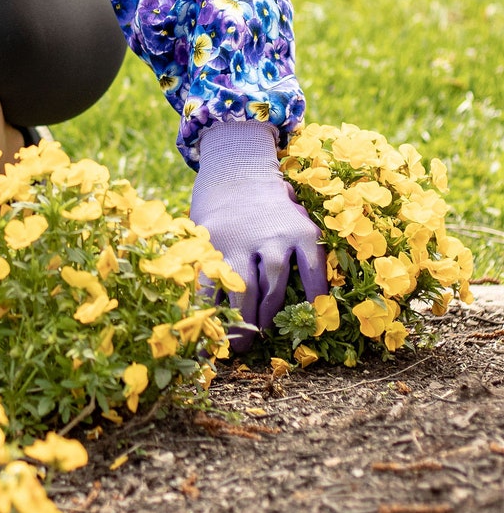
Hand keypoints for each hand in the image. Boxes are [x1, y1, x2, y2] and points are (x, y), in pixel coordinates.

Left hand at [190, 120, 327, 350]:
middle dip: (242, 327)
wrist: (238, 163)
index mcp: (213, 241)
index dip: (209, 324)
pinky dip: (314, 292)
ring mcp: (276, 234)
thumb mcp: (200, 233)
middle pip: (243, 295)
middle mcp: (245, 239)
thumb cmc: (215, 207)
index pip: (207, 291)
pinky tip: (312, 313)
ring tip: (264, 333)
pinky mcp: (301, 229)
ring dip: (269, 316)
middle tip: (240, 348)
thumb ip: (204, 268)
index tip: (207, 349)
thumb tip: (198, 317)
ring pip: (273, 286)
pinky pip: (312, 267)